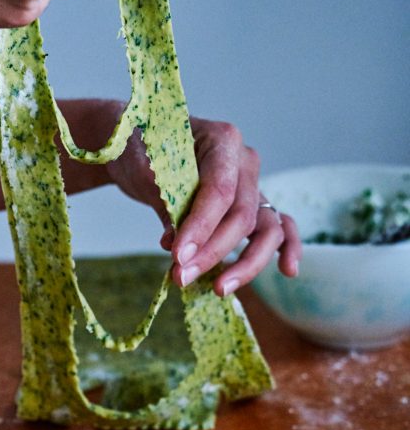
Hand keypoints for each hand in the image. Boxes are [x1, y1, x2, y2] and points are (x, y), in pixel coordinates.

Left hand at [106, 113, 301, 295]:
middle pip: (241, 216)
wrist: (142, 148)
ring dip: (245, 263)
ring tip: (219, 289)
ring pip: (266, 229)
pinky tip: (287, 271)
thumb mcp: (144, 171)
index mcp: (223, 141)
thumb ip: (165, 205)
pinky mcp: (251, 206)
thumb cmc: (142, 151)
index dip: (201, 228)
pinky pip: (278, 228)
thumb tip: (178, 247)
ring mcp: (252, 185)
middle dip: (212, 253)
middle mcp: (245, 162)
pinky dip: (286, 248)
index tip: (178, 257)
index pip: (219, 191)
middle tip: (180, 277)